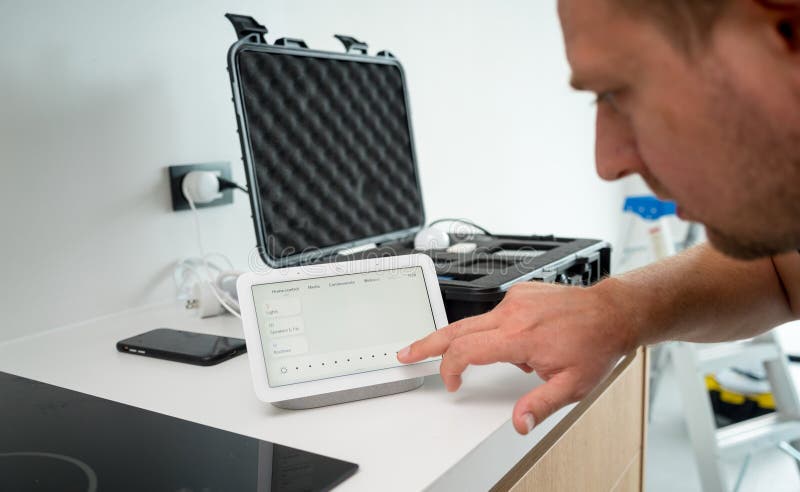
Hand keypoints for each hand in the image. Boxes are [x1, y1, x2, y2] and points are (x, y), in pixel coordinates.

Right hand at [396, 279, 636, 433]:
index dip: (450, 369)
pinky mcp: (520, 292)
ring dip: (473, 342)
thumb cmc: (593, 345)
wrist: (611, 313)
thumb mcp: (572, 386)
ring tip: (504, 359)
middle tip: (407, 352)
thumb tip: (519, 423)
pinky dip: (498, 330)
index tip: (453, 383)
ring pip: (475, 321)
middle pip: (456, 329)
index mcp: (519, 336)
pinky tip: (521, 341)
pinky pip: (496, 313)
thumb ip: (540, 404)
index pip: (466, 350)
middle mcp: (512, 313)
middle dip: (427, 343)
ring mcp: (515, 300)